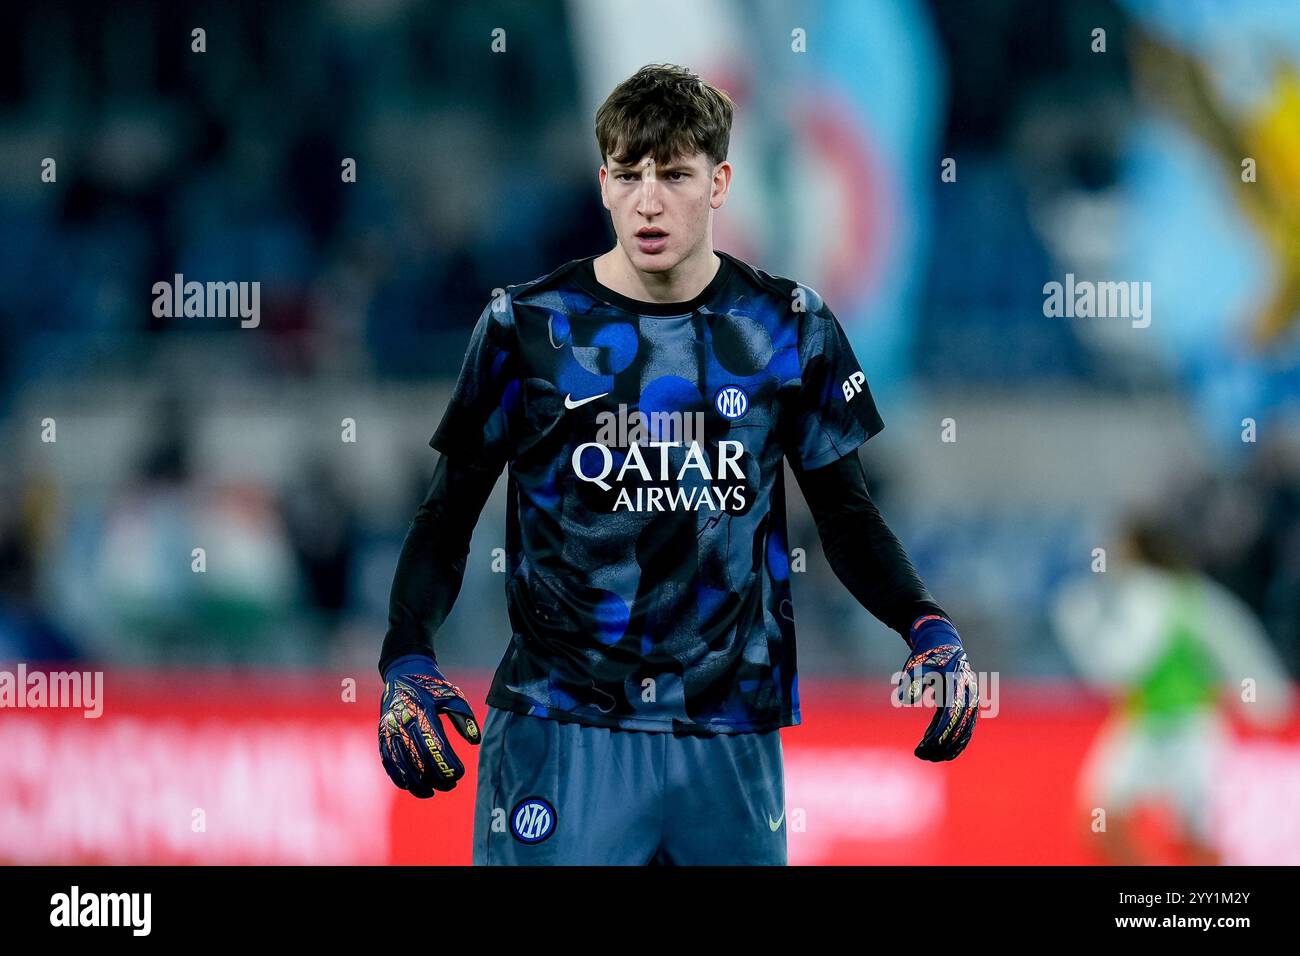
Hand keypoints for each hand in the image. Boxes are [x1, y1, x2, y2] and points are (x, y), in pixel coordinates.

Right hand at [378, 654, 480, 797]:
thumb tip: (475, 741)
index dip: (447, 764)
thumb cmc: (432, 686)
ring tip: (433, 790)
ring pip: (402, 765)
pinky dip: (400, 778)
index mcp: (422, 711)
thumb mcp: (452, 695)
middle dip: (436, 777)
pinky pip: (389, 762)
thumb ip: (464, 717)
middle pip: (419, 759)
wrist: (402, 672)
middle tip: (451, 785)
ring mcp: (389, 730)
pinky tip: (413, 787)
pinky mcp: (382, 735)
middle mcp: (403, 722)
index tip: (460, 774)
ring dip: (418, 783)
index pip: (435, 745)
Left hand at [895, 615, 977, 760]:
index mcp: (955, 683)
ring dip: (950, 746)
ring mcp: (970, 699)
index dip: (940, 731)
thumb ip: (911, 681)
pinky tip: (944, 753)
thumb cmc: (926, 655)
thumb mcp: (916, 665)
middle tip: (923, 756)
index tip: (928, 745)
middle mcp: (967, 693)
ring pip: (965, 729)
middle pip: (959, 725)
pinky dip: (957, 741)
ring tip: (932, 758)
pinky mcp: (967, 703)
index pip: (950, 713)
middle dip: (943, 744)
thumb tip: (904, 699)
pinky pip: (965, 727)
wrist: (942, 642)